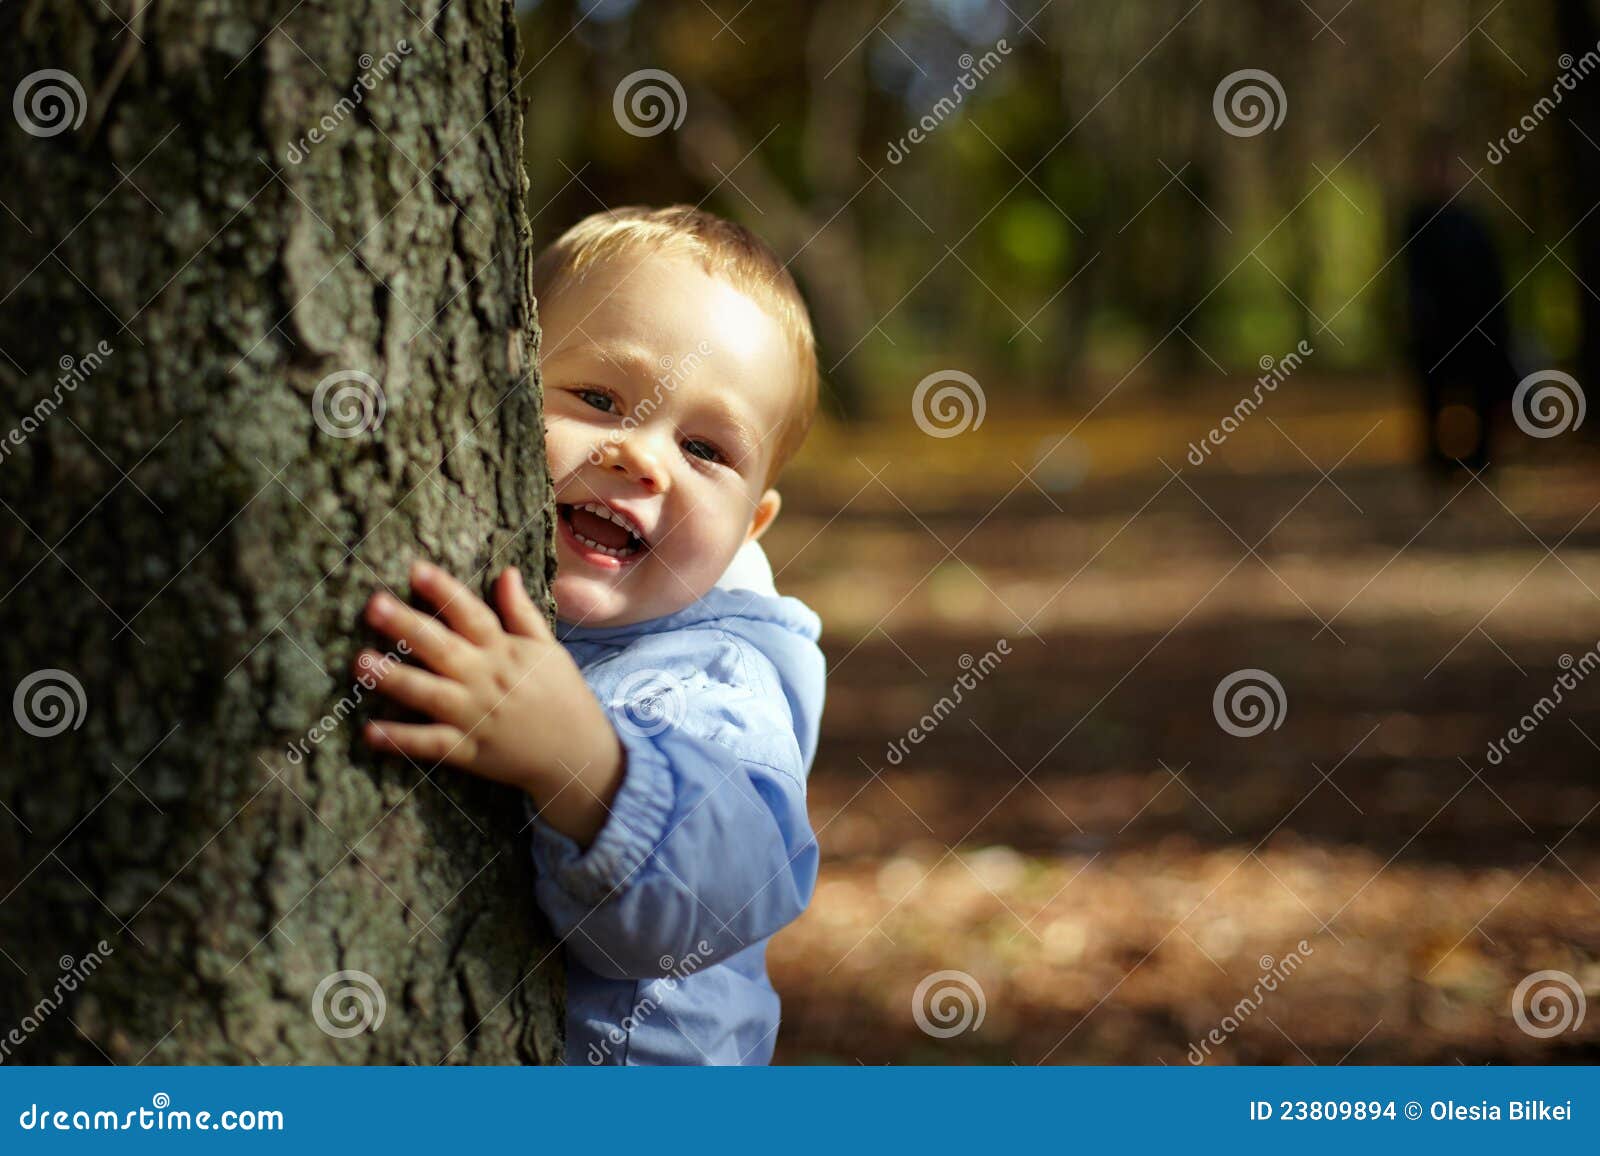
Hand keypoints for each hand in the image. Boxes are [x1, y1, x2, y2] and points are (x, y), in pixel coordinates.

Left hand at [357, 560, 623, 844]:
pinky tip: (369, 733)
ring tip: (360, 662)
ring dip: (394, 678)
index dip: (444, 591)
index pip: (471, 614)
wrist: (577, 756)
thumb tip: (506, 572)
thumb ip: (522, 612)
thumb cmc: (562, 695)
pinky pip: (431, 745)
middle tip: (373, 605)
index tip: (415, 569)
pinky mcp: (468, 751)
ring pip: (429, 694)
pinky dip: (401, 741)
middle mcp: (486, 680)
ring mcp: (475, 716)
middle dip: (407, 626)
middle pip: (441, 647)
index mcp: (504, 651)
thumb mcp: (548, 649)